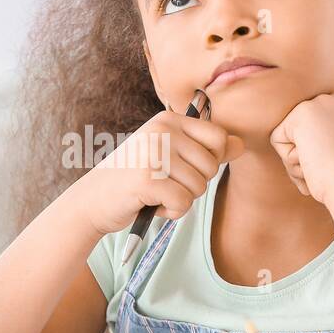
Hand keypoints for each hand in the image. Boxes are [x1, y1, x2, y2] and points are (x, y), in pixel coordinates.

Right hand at [73, 111, 245, 235]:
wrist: (93, 200)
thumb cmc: (136, 178)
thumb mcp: (171, 158)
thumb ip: (206, 150)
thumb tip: (241, 144)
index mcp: (168, 119)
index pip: (219, 138)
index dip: (209, 162)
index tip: (182, 168)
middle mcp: (161, 130)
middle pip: (211, 166)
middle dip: (194, 185)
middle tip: (165, 184)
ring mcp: (153, 153)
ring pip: (199, 187)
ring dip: (182, 200)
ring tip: (156, 194)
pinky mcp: (147, 180)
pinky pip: (184, 203)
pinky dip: (172, 212)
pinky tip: (152, 205)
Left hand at [268, 91, 333, 208]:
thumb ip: (329, 140)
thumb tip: (303, 144)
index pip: (316, 130)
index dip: (320, 153)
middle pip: (301, 130)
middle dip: (307, 155)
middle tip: (327, 168)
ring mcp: (320, 103)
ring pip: (289, 136)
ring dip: (298, 160)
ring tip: (322, 166)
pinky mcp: (301, 113)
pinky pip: (277, 139)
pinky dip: (288, 159)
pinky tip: (311, 161)